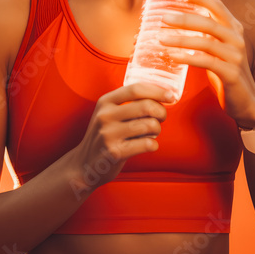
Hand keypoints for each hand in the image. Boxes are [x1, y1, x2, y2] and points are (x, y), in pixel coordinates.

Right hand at [66, 81, 170, 197]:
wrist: (84, 164)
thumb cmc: (105, 136)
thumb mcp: (108, 114)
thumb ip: (128, 103)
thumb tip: (160, 96)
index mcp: (105, 102)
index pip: (135, 89)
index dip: (157, 91)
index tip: (170, 96)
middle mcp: (105, 115)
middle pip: (146, 106)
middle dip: (161, 112)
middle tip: (161, 118)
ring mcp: (108, 134)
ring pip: (149, 125)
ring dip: (157, 129)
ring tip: (151, 133)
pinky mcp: (115, 152)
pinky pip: (147, 144)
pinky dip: (153, 145)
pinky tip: (148, 145)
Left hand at [156, 0, 254, 129]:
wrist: (246, 101)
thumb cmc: (225, 71)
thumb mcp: (217, 47)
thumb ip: (205, 33)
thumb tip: (177, 17)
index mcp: (233, 28)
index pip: (216, 5)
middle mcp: (237, 39)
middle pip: (208, 22)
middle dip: (184, 18)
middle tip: (162, 17)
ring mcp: (236, 56)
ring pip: (205, 42)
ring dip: (181, 39)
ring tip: (160, 39)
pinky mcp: (232, 74)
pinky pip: (207, 62)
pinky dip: (188, 58)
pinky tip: (172, 56)